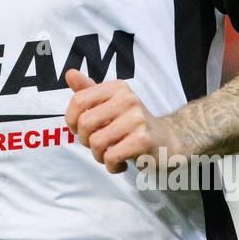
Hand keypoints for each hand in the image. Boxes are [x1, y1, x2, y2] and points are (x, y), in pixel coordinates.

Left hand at [63, 69, 179, 173]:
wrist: (169, 141)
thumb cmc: (132, 123)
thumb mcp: (111, 103)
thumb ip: (88, 91)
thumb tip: (69, 73)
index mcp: (117, 88)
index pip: (78, 101)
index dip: (72, 120)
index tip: (81, 129)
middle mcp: (128, 99)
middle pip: (85, 124)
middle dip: (86, 141)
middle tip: (99, 145)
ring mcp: (137, 119)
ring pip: (96, 142)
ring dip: (99, 155)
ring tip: (110, 155)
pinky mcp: (143, 140)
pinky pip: (111, 156)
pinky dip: (111, 166)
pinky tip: (120, 164)